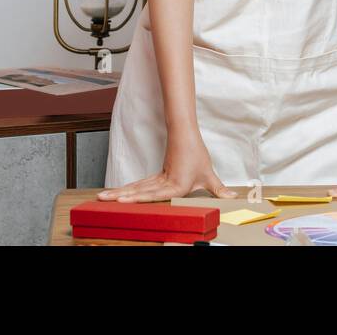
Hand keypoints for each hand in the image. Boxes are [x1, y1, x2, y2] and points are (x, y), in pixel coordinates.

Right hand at [96, 139, 236, 202]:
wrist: (186, 135)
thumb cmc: (196, 154)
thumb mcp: (208, 175)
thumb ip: (219, 189)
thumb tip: (234, 198)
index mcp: (176, 185)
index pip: (155, 194)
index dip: (138, 198)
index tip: (122, 200)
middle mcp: (164, 183)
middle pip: (139, 191)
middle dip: (120, 197)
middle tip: (102, 200)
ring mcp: (157, 179)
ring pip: (136, 187)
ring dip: (119, 193)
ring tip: (102, 197)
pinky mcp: (155, 177)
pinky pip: (139, 185)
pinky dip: (127, 191)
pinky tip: (116, 195)